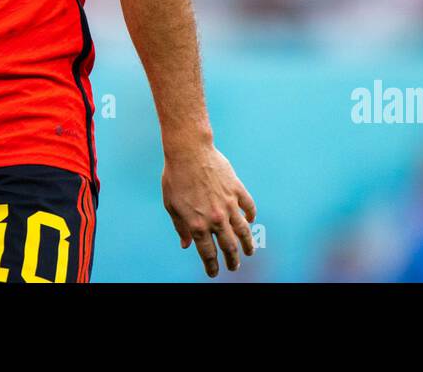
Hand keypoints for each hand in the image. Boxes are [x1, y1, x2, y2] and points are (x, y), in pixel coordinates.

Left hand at [162, 144, 256, 277]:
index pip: (208, 253)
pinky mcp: (236, 189)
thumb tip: (185, 245)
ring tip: (250, 251)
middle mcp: (215, 218)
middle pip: (229, 246)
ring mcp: (228, 204)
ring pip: (243, 230)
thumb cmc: (175, 177)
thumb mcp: (171, 205)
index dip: (212, 266)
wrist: (189, 151)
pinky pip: (249, 206)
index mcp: (197, 224)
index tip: (214, 272)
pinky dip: (251, 215)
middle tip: (234, 267)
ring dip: (248, 244)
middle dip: (232, 261)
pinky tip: (251, 221)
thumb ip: (180, 227)